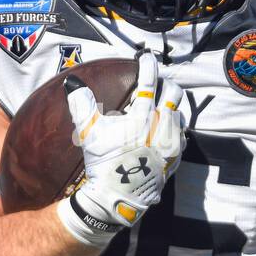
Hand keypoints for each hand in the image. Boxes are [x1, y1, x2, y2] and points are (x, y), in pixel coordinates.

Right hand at [58, 50, 186, 243]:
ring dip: (171, 107)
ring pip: (180, 114)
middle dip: (166, 84)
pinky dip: (175, 129)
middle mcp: (161, 127)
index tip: (145, 57)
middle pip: (173, 94)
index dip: (147, 65)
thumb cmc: (102, 164)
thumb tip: (73, 83)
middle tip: (156, 84)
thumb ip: (82, 104)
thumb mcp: (88, 133)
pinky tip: (165, 130)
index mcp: (141, 117)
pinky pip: (182, 136)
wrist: (117, 198)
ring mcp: (172, 144)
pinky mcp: (175, 158)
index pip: (148, 82)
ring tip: (159, 109)